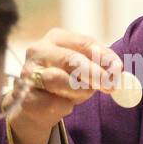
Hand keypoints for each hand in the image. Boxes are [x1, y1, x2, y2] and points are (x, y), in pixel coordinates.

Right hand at [9, 28, 123, 139]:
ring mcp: (28, 72)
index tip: (118, 69)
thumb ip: (100, 66)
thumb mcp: (83, 68)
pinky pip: (50, 101)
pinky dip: (63, 106)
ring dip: (78, 91)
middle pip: (70, 59)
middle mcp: (39, 50)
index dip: (104, 56)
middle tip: (110, 86)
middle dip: (94, 73)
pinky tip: (63, 104)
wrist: (36, 103)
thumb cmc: (65, 80)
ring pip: (57, 79)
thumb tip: (117, 70)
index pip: (84, 43)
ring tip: (84, 95)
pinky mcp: (24, 95)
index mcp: (56, 37)